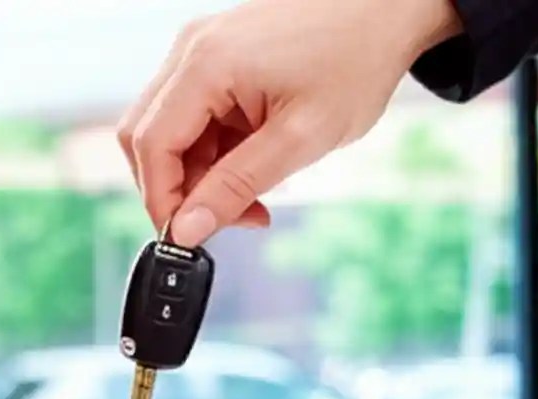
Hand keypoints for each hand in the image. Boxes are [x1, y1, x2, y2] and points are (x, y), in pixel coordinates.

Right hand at [118, 0, 462, 246]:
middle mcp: (190, 50)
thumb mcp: (301, 138)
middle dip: (178, 189)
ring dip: (200, 173)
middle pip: (147, 138)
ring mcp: (200, 50)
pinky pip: (193, 114)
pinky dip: (214, 149)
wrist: (390, 7)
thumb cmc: (357, 58)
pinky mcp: (216, 55)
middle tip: (226, 218)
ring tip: (253, 194)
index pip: (151, 145)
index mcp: (205, 64)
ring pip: (169, 130)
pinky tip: (253, 163)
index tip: (189, 237)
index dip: (162, 200)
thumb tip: (187, 230)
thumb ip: (236, 186)